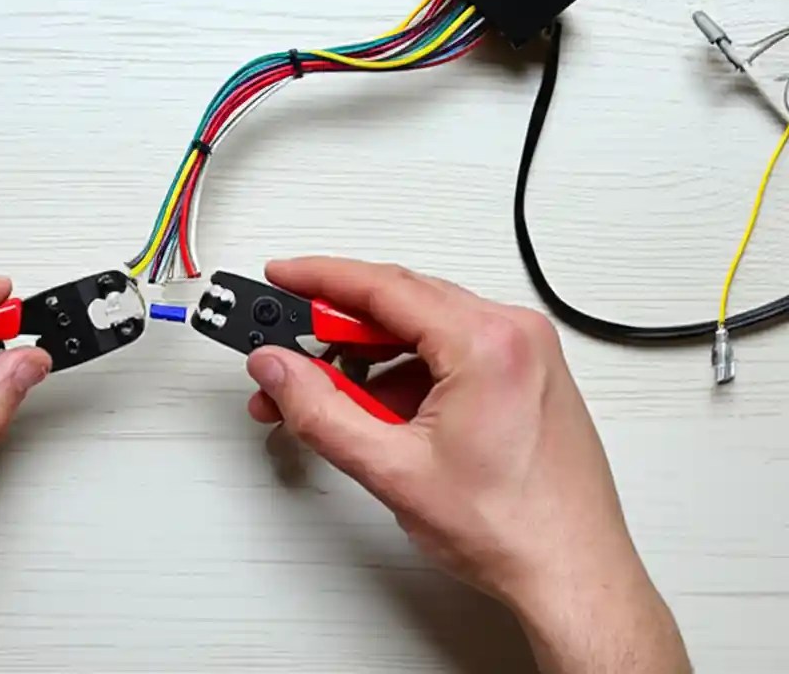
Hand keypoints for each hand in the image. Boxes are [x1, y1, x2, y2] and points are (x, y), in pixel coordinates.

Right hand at [245, 257, 688, 673]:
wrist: (572, 574)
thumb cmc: (514, 529)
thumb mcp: (392, 468)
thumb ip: (320, 410)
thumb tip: (279, 370)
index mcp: (488, 344)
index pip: (383, 287)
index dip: (319, 278)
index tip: (281, 277)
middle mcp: (515, 335)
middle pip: (401, 302)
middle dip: (335, 328)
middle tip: (287, 348)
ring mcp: (526, 354)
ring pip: (423, 330)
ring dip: (369, 359)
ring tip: (325, 399)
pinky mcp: (526, 377)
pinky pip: (450, 354)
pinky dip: (405, 376)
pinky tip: (375, 415)